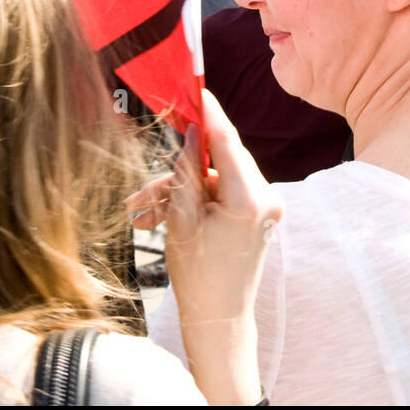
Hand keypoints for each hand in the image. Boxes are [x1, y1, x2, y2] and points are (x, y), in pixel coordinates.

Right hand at [127, 90, 282, 320]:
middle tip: (145, 186)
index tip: (197, 89)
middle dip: (179, 171)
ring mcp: (265, 207)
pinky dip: (194, 201)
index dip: (210, 113)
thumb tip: (193, 132)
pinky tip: (160, 217)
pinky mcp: (258, 215)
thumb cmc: (199, 275)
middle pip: (218, 162)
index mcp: (250, 198)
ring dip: (179, 191)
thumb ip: (188, 171)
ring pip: (215, 179)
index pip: (228, 141)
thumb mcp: (182, 219)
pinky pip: (222, 195)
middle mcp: (266, 198)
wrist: (219, 319)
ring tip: (142, 212)